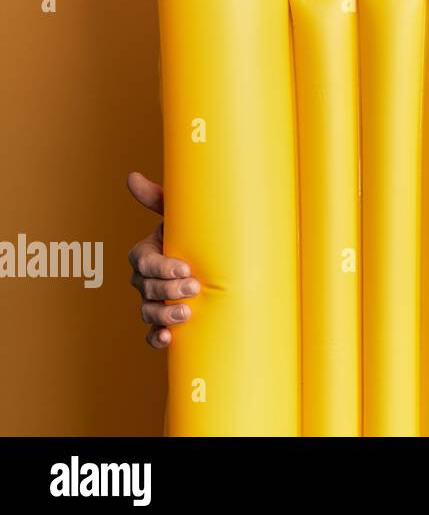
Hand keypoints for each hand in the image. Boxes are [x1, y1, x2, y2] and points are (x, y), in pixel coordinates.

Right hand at [126, 172, 198, 348]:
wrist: (212, 263)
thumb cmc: (194, 235)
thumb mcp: (180, 216)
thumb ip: (157, 199)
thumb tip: (131, 176)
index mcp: (146, 254)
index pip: (145, 262)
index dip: (162, 266)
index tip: (185, 267)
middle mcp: (144, 279)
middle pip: (147, 288)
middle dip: (168, 289)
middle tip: (194, 287)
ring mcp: (152, 301)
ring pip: (148, 311)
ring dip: (164, 314)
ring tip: (186, 313)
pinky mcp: (162, 320)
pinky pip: (152, 333)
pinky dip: (157, 338)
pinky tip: (168, 338)